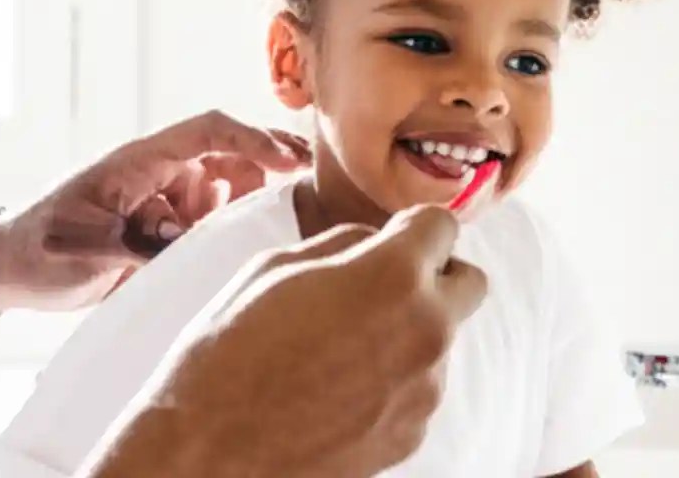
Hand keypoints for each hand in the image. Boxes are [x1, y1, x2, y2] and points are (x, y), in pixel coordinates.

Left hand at [0, 110, 311, 311]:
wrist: (10, 268)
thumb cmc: (38, 249)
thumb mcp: (82, 251)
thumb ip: (136, 247)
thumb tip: (186, 242)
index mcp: (137, 162)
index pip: (207, 132)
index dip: (252, 140)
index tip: (291, 160)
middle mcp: (158, 173)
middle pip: (229, 153)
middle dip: (269, 163)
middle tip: (312, 181)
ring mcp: (164, 198)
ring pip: (227, 190)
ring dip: (248, 205)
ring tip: (274, 226)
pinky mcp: (165, 226)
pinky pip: (211, 221)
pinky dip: (231, 230)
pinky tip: (244, 248)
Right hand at [99, 205, 488, 477]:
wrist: (207, 454)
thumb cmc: (227, 353)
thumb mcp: (273, 267)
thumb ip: (341, 245)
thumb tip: (373, 243)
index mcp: (393, 276)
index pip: (443, 225)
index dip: (412, 227)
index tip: (389, 239)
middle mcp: (426, 331)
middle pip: (470, 282)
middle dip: (435, 275)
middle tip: (381, 285)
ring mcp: (424, 389)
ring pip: (441, 339)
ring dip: (408, 332)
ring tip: (338, 348)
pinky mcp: (412, 434)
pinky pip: (418, 388)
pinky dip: (392, 381)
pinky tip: (337, 389)